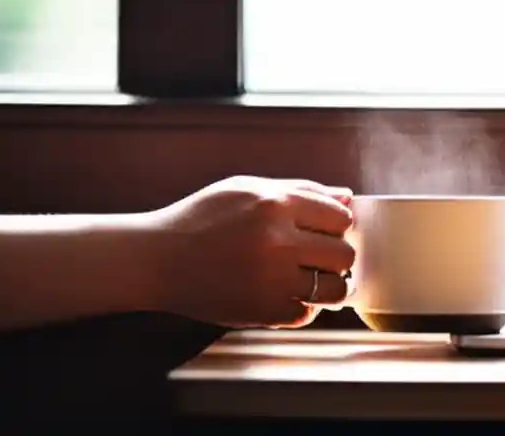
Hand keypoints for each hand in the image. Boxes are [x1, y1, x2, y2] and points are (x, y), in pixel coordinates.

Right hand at [149, 175, 355, 328]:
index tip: (322, 231)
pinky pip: (307, 314)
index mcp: (275, 204)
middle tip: (316, 257)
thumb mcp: (248, 189)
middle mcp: (277, 241)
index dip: (336, 225)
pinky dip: (302, 307)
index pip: (341, 218)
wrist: (157, 259)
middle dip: (336, 256)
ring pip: (334, 289)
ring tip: (307, 278)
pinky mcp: (261, 311)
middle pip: (344, 254)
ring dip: (327, 285)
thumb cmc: (204, 219)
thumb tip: (347, 198)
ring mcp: (271, 279)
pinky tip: (284, 293)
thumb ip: (301, 190)